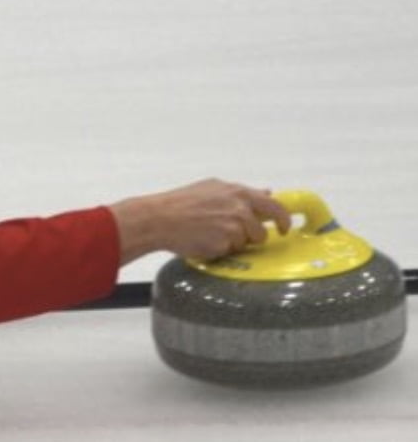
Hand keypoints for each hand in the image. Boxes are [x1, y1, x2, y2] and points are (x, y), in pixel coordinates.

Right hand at [109, 179, 294, 264]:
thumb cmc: (178, 205)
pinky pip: (231, 251)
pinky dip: (220, 249)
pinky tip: (204, 241)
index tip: (284, 226)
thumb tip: (266, 192)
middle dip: (261, 234)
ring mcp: (234, 224)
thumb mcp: (210, 189)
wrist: (157, 219)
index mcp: (236, 191)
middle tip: (253, 238)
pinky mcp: (225, 241)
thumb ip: (239, 194)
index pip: (273, 204)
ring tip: (211, 235)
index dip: (282, 217)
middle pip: (263, 228)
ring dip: (234, 243)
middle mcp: (239, 206)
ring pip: (247, 241)